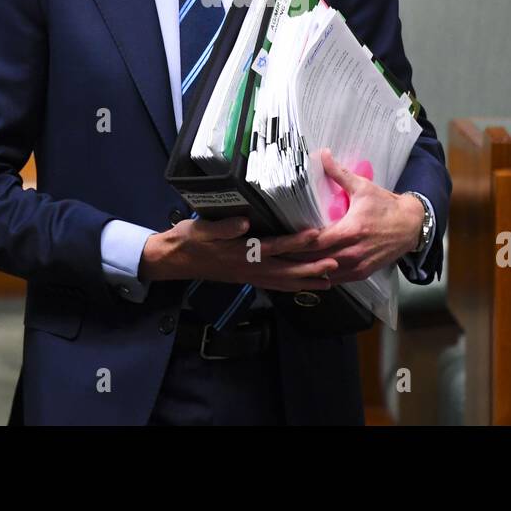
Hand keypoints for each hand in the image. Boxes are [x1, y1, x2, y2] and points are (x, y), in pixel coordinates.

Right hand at [139, 215, 339, 291]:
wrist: (174, 260)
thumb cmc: (189, 240)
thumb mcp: (201, 229)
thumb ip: (223, 227)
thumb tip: (245, 223)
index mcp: (241, 252)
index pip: (275, 246)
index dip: (296, 241)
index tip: (316, 235)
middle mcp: (249, 267)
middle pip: (286, 270)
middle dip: (312, 268)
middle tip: (336, 264)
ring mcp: (249, 276)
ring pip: (283, 282)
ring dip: (306, 282)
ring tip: (330, 282)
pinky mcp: (247, 279)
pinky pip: (275, 286)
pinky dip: (292, 288)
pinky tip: (304, 287)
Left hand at [283, 148, 424, 284]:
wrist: (411, 226)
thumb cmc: (386, 206)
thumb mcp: (362, 187)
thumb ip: (339, 173)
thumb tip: (322, 154)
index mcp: (350, 231)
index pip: (313, 242)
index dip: (291, 243)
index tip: (273, 242)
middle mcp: (351, 253)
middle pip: (312, 261)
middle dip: (290, 259)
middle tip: (270, 254)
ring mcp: (356, 266)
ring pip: (321, 274)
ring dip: (303, 270)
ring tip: (282, 264)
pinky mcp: (361, 274)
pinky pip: (334, 279)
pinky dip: (319, 275)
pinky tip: (305, 271)